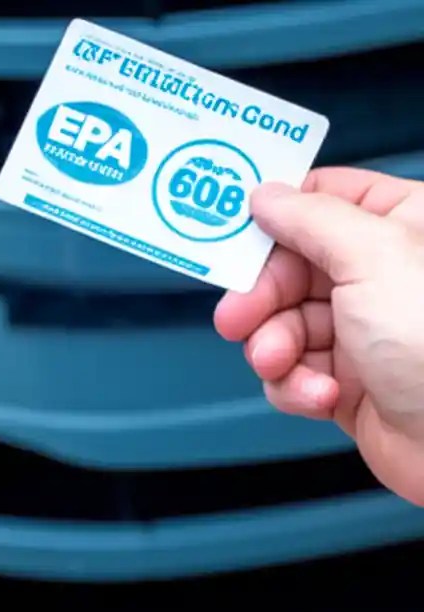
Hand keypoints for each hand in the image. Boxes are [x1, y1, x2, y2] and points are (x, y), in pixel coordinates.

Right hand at [215, 168, 423, 503]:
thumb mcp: (374, 257)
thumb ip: (311, 217)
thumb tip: (267, 194)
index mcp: (402, 226)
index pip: (323, 198)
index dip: (274, 214)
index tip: (229, 234)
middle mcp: (383, 275)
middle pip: (289, 267)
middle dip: (259, 297)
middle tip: (236, 317)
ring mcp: (365, 330)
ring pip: (283, 324)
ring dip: (272, 347)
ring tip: (280, 363)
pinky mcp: (350, 382)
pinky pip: (293, 372)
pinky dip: (295, 386)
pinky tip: (320, 396)